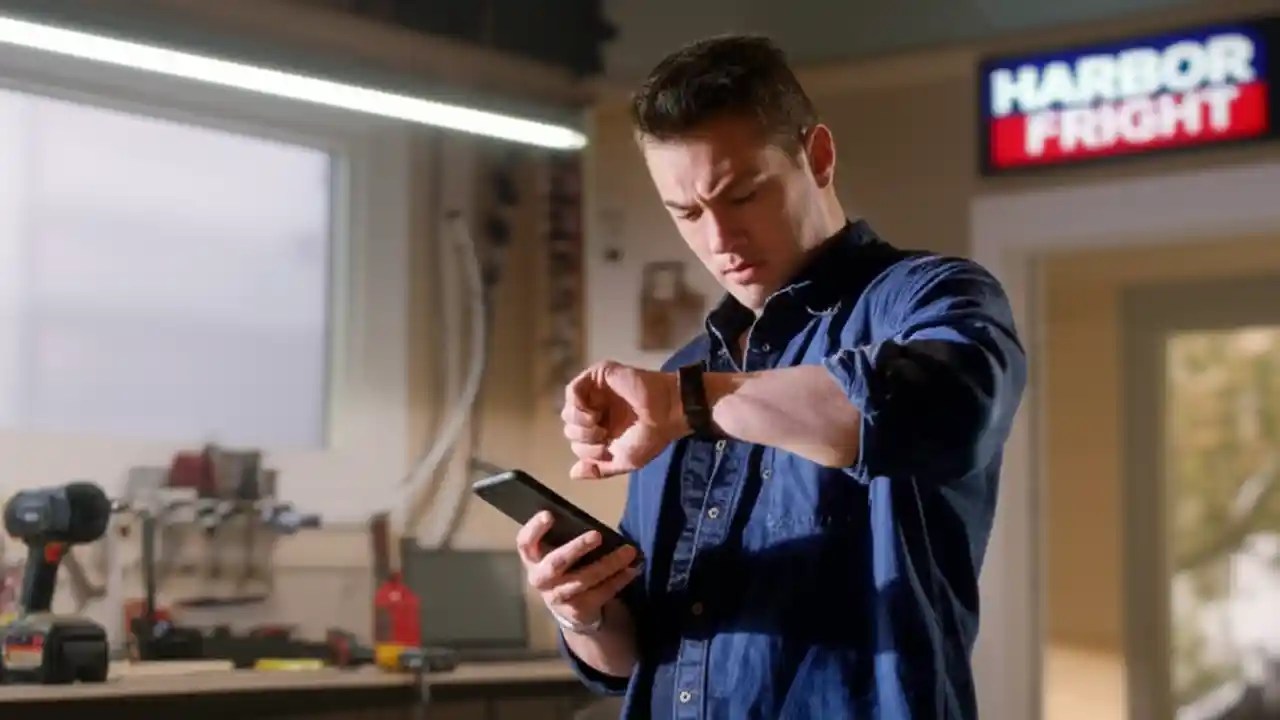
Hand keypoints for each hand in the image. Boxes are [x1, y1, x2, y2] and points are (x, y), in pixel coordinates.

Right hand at [517, 511, 639, 628]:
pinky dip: (618, 580)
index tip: (549, 515)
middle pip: (556, 563)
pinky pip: (600, 593)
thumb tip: (593, 525)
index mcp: (533, 558)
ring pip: (584, 579)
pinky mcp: (577, 611)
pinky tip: (631, 569)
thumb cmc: (566, 567)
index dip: (534, 529)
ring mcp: (558, 597)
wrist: (568, 608)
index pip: (525, 543)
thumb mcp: (559, 551)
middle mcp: (541, 579)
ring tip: (629, 551)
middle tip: (597, 535)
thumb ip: (566, 539)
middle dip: (577, 548)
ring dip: (609, 564)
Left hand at [561, 361, 686, 478]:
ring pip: (568, 410)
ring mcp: (596, 392)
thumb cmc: (649, 437)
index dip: (586, 451)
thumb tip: (572, 474)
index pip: (576, 442)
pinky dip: (577, 407)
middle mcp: (597, 410)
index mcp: (602, 429)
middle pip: (569, 427)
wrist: (666, 413)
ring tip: (598, 426)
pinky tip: (593, 415)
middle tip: (603, 437)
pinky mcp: (598, 376)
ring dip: (579, 424)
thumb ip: (598, 469)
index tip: (606, 450)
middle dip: (582, 438)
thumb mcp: (624, 461)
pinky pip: (572, 390)